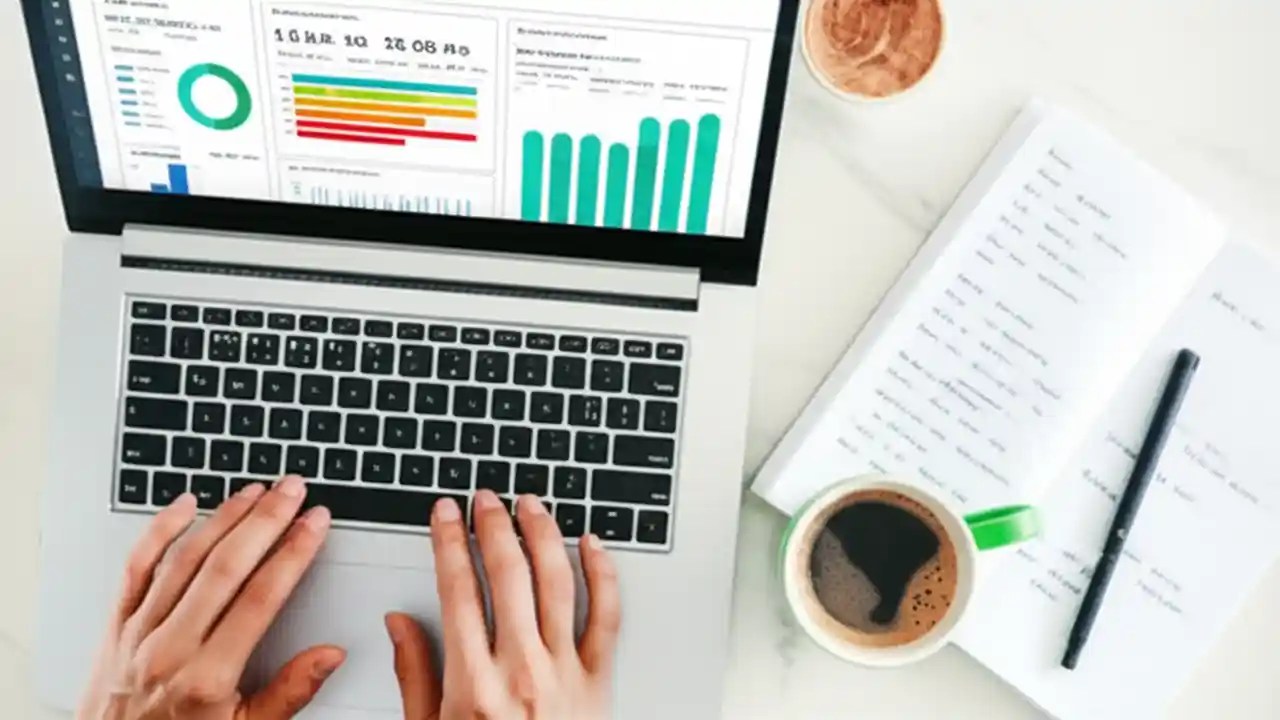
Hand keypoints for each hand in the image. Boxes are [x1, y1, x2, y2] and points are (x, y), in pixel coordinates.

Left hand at [78, 476, 342, 719]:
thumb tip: (330, 655)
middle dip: (265, 520)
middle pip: (225, 567)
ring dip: (225, 518)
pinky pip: (137, 567)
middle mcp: (170, 649)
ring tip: (256, 491)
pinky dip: (160, 530)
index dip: (293, 553)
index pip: (262, 598)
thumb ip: (290, 692)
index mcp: (208, 679)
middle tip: (292, 490)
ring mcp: (139, 632)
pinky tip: (186, 505)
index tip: (315, 523)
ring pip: (186, 559)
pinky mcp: (116, 624)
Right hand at [385, 490, 620, 718]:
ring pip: (558, 582)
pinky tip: (591, 543)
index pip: (458, 590)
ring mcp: (565, 673)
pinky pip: (606, 616)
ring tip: (531, 504)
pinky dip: (603, 573)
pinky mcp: (599, 681)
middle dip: (494, 526)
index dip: (449, 542)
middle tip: (485, 498)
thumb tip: (399, 622)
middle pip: (508, 575)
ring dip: (542, 534)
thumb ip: (415, 675)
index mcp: (473, 683)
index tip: (445, 513)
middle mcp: (521, 670)